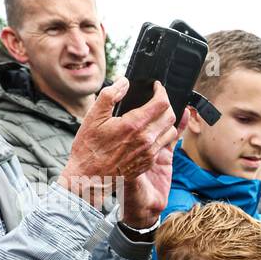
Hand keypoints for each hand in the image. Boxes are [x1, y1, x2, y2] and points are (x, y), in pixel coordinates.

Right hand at [59, 79, 179, 213]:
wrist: (89, 177)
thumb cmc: (89, 147)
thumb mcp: (93, 116)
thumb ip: (110, 95)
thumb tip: (125, 82)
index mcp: (134, 125)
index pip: (161, 103)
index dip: (161, 91)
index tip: (156, 87)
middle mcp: (146, 139)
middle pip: (170, 116)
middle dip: (166, 103)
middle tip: (156, 99)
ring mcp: (150, 152)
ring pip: (171, 131)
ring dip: (167, 120)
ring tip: (156, 114)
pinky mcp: (149, 162)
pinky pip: (164, 145)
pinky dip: (162, 134)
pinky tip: (151, 131)